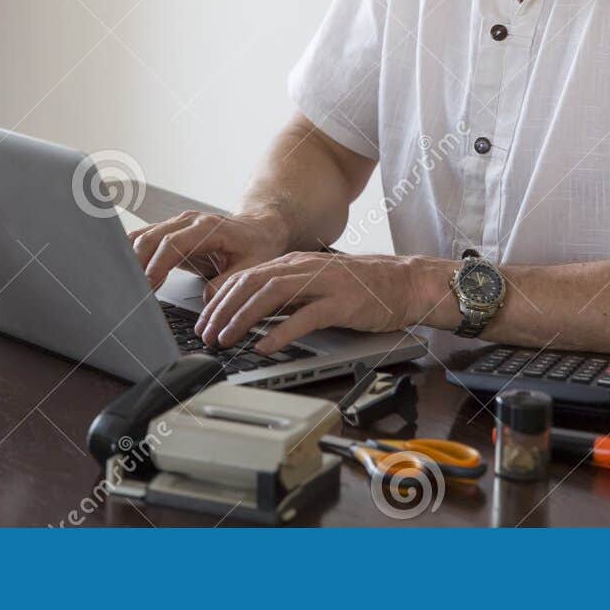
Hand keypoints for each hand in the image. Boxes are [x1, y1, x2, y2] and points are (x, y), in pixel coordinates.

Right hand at [128, 209, 291, 290]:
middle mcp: (188, 220)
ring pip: (142, 235)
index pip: (173, 243)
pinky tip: (123, 272)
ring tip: (122, 285)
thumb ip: (227, 285)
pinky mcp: (169, 231)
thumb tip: (206, 303)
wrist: (259, 228)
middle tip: (129, 292)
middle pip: (151, 237)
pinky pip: (143, 238)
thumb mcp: (252, 268)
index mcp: (208, 227)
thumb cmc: (257, 247)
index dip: (157, 265)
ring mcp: (176, 223)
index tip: (147, 287)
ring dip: (129, 259)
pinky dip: (130, 253)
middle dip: (136, 264)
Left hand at [194, 252, 453, 353]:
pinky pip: (305, 317)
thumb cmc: (361, 287)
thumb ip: (286, 295)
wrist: (405, 282)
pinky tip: (265, 345)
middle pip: (252, 284)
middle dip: (223, 310)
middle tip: (206, 334)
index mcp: (295, 264)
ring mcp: (323, 284)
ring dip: (243, 319)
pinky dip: (281, 331)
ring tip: (226, 339)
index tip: (204, 321)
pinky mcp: (341, 303)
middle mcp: (304, 269)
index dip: (220, 300)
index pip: (246, 276)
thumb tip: (251, 313)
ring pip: (271, 295)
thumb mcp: (316, 284)